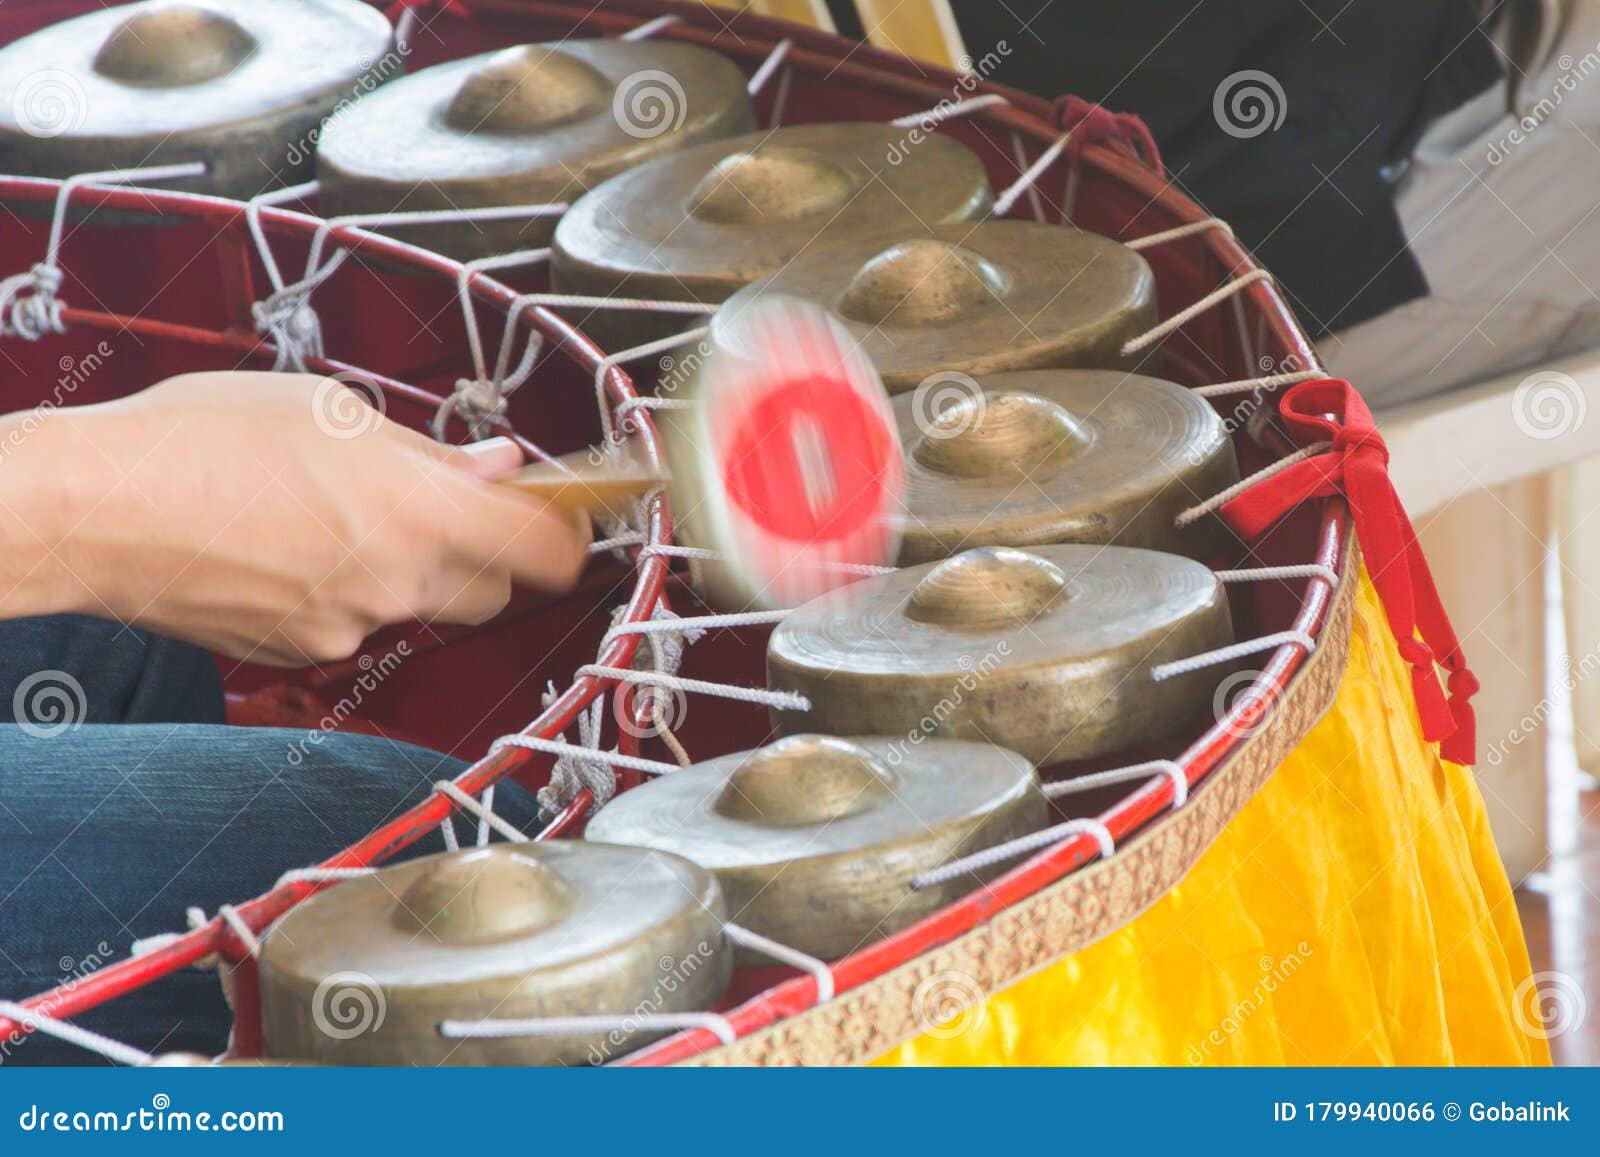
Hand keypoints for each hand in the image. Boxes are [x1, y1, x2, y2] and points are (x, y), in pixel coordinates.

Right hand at [0, 372, 590, 665]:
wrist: (98, 510)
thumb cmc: (203, 439)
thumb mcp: (332, 411)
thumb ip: (429, 451)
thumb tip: (497, 466)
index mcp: (422, 511)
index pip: (549, 551)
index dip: (569, 536)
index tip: (568, 518)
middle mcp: (401, 582)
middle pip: (496, 590)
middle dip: (488, 553)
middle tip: (444, 506)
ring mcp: (354, 627)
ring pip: (423, 606)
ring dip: (413, 571)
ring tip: (337, 516)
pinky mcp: (307, 653)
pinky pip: (358, 624)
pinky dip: (347, 593)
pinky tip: (289, 550)